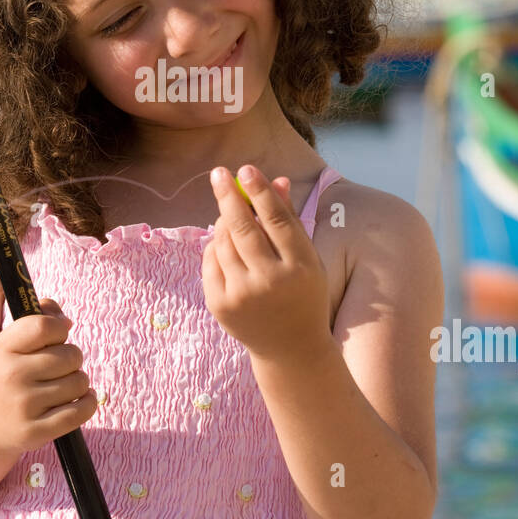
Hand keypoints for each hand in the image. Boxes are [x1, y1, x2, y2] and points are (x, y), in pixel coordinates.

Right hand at [0, 298, 98, 455]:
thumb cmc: (7, 374)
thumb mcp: (10, 344)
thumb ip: (37, 318)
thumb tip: (65, 320)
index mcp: (2, 350)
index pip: (45, 326)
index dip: (59, 329)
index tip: (56, 338)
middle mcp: (11, 376)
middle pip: (71, 355)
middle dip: (72, 359)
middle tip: (57, 368)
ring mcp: (24, 405)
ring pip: (79, 382)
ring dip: (78, 382)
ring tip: (61, 386)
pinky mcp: (37, 431)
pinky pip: (82, 410)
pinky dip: (88, 403)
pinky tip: (80, 400)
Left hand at [202, 165, 331, 363]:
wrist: (290, 349)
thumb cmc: (301, 293)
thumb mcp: (306, 258)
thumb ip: (290, 219)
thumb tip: (276, 179)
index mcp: (300, 267)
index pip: (277, 221)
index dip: (260, 193)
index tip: (246, 169)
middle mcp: (270, 282)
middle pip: (243, 229)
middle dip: (228, 197)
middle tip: (218, 173)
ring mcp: (242, 296)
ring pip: (223, 243)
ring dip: (224, 222)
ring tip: (231, 216)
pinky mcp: (220, 305)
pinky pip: (211, 262)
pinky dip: (215, 246)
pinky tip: (225, 244)